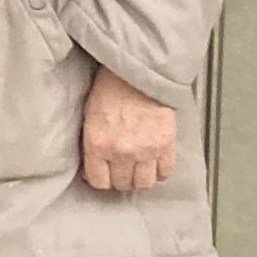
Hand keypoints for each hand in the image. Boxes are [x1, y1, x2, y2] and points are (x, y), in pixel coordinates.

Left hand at [81, 65, 176, 192]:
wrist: (138, 72)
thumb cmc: (110, 88)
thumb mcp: (89, 116)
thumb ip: (92, 144)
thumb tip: (92, 164)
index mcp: (97, 144)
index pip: (98, 181)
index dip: (100, 179)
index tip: (102, 174)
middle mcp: (121, 152)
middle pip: (122, 184)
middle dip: (119, 178)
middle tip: (120, 169)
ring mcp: (146, 151)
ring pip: (144, 184)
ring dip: (140, 178)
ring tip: (137, 168)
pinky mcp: (166, 145)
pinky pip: (165, 172)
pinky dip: (160, 171)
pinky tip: (154, 163)